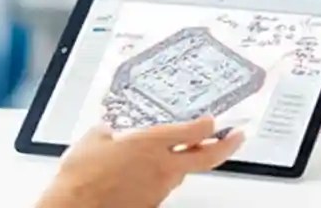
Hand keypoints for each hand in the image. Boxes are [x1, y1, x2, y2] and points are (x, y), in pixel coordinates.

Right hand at [37, 117, 244, 207]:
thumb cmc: (82, 176)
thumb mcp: (94, 139)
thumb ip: (109, 131)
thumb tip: (109, 130)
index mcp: (152, 143)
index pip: (195, 130)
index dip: (209, 124)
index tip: (214, 120)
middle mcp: (163, 166)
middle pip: (208, 157)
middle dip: (228, 145)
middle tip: (238, 137)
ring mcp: (160, 189)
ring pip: (182, 173)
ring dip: (182, 163)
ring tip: (172, 155)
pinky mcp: (152, 204)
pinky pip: (161, 188)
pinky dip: (158, 179)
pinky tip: (141, 176)